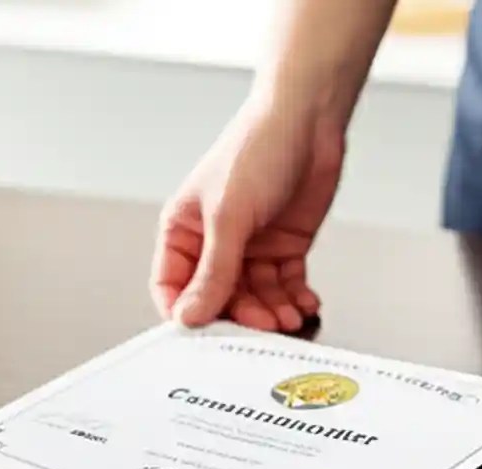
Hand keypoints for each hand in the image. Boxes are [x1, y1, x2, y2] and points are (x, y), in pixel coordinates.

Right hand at [150, 93, 344, 332]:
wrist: (309, 119)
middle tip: (264, 325)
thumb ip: (213, 271)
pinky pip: (285, 286)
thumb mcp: (228, 215)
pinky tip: (305, 303)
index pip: (172, 287)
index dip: (186, 314)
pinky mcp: (283, 247)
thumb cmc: (258, 147)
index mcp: (183, 230)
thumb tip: (190, 315)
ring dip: (273, 311)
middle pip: (219, 299)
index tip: (206, 334)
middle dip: (243, 316)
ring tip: (291, 316)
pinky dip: (295, 299)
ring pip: (255, 297)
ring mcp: (250, 246)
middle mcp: (214, 242)